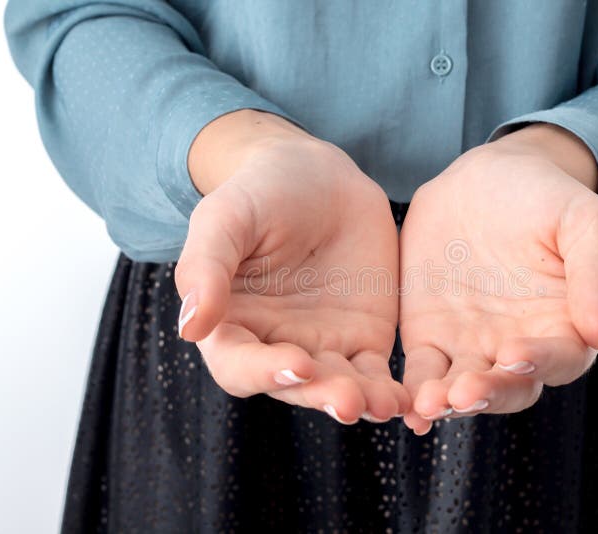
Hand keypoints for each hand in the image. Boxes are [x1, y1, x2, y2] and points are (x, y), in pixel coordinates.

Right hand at [175, 110, 408, 423]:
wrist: (319, 177)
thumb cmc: (260, 192)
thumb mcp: (225, 218)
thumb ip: (205, 268)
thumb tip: (190, 328)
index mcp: (231, 325)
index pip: (240, 365)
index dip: (265, 371)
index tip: (300, 362)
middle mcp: (274, 345)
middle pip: (295, 386)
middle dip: (322, 395)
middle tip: (350, 401)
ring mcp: (322, 346)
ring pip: (338, 387)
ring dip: (361, 400)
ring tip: (384, 403)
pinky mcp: (363, 339)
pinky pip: (376, 374)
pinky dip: (390, 390)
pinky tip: (407, 397)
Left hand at [399, 124, 597, 434]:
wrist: (484, 177)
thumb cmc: (546, 196)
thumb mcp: (583, 220)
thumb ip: (595, 274)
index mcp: (563, 325)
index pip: (559, 359)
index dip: (540, 362)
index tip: (515, 354)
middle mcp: (518, 346)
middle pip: (509, 388)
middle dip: (487, 394)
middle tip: (463, 393)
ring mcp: (471, 346)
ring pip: (462, 389)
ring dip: (446, 401)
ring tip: (428, 404)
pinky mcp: (429, 337)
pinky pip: (422, 372)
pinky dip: (413, 392)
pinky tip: (405, 405)